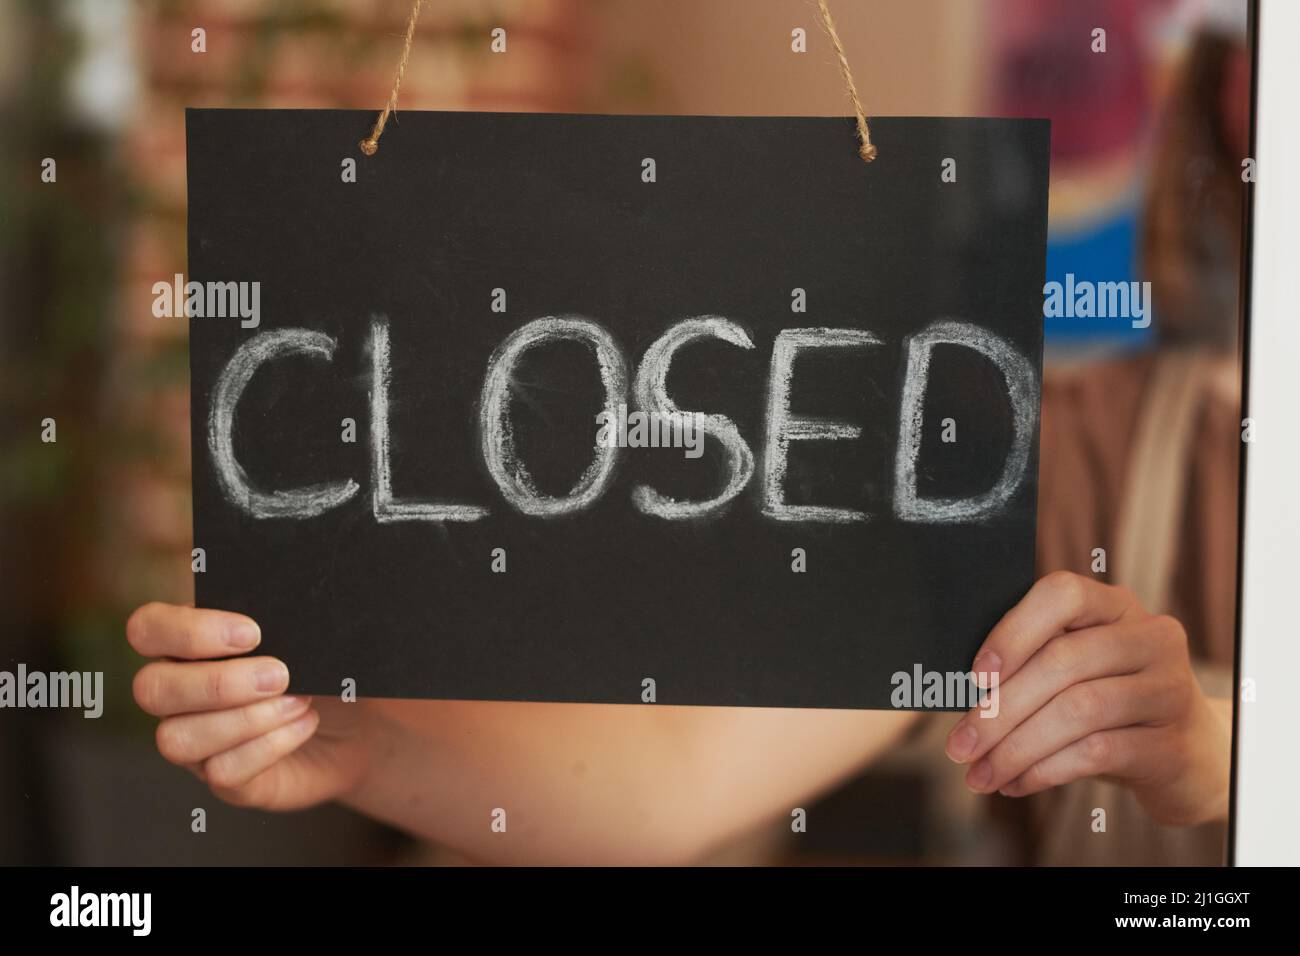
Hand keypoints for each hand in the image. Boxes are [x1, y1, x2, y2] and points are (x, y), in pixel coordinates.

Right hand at [127, 603, 373, 809]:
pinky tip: (304, 725)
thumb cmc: (325, 668)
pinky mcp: (225, 779)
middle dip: (218, 683)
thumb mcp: (312, 638)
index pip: (148, 629)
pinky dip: (268, 747)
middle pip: (151, 689)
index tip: (252, 634)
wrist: (358, 724)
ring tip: (300, 702)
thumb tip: (289, 624)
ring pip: (176, 738)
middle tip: (279, 675)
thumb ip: (289, 622)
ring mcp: (196, 741)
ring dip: (244, 720)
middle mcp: (179, 694)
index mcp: (189, 644)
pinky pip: (221, 771)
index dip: (187, 631)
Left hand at [944, 571, 1230, 825]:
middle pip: (1063, 661)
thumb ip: (1032, 665)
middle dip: (1000, 709)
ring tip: (981, 773)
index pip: (1062, 595)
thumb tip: (960, 692)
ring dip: (1016, 747)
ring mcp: (1169, 690)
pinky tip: (1016, 783)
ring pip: (1079, 709)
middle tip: (959, 746)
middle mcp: (1150, 638)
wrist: (1186, 757)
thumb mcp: (1076, 674)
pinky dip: (1046, 770)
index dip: (1013, 632)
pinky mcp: (1172, 743)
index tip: (974, 676)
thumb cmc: (1110, 707)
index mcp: (1116, 607)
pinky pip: (1098, 753)